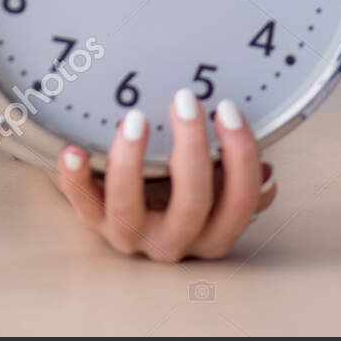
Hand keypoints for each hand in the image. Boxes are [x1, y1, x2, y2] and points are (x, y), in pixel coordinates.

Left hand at [51, 90, 276, 260]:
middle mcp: (175, 242)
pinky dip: (75, 178)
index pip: (241, 201)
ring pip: (131, 210)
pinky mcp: (94, 224)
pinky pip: (82, 205)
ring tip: (135, 118)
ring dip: (132, 162)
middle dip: (192, 148)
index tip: (227, 107)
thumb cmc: (177, 183)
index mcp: (213, 232)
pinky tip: (73, 150)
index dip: (241, 155)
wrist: (123, 202)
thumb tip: (268, 174)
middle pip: (193, 203)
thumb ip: (234, 175)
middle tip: (185, 98)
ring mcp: (132, 235)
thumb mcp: (211, 183)